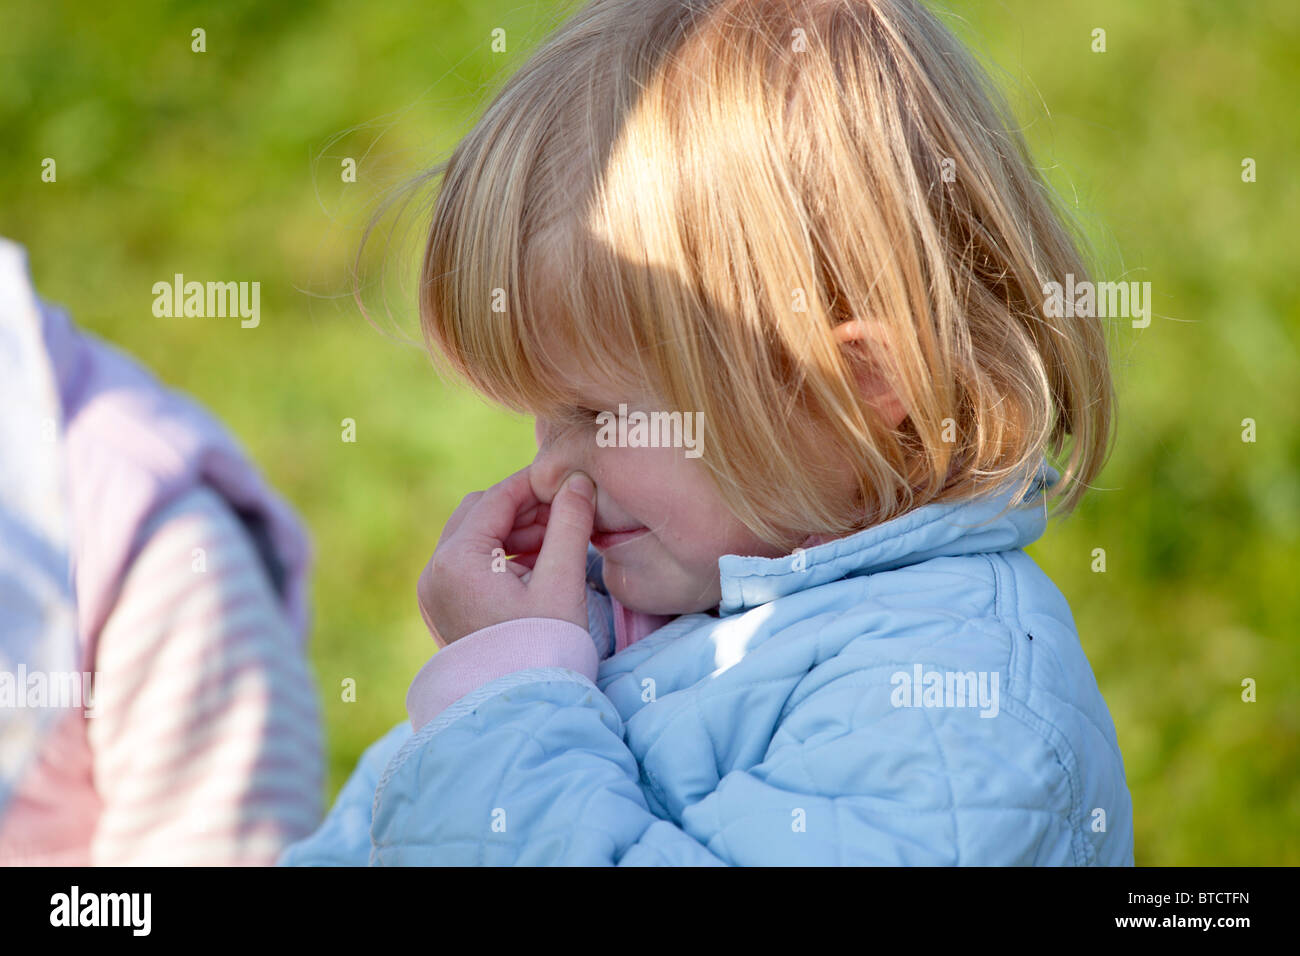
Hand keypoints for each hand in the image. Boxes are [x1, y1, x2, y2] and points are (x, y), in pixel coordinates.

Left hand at [416, 467, 594, 647]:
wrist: (520, 709)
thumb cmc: (543, 649)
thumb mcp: (562, 583)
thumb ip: (570, 525)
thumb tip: (577, 481)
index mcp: (456, 561)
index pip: (496, 499)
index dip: (534, 484)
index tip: (568, 478)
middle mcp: (434, 572)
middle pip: (479, 513)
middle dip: (522, 509)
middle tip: (565, 513)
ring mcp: (434, 592)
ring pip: (474, 536)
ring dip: (513, 531)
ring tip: (557, 541)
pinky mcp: (443, 608)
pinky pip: (469, 563)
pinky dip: (501, 555)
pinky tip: (537, 564)